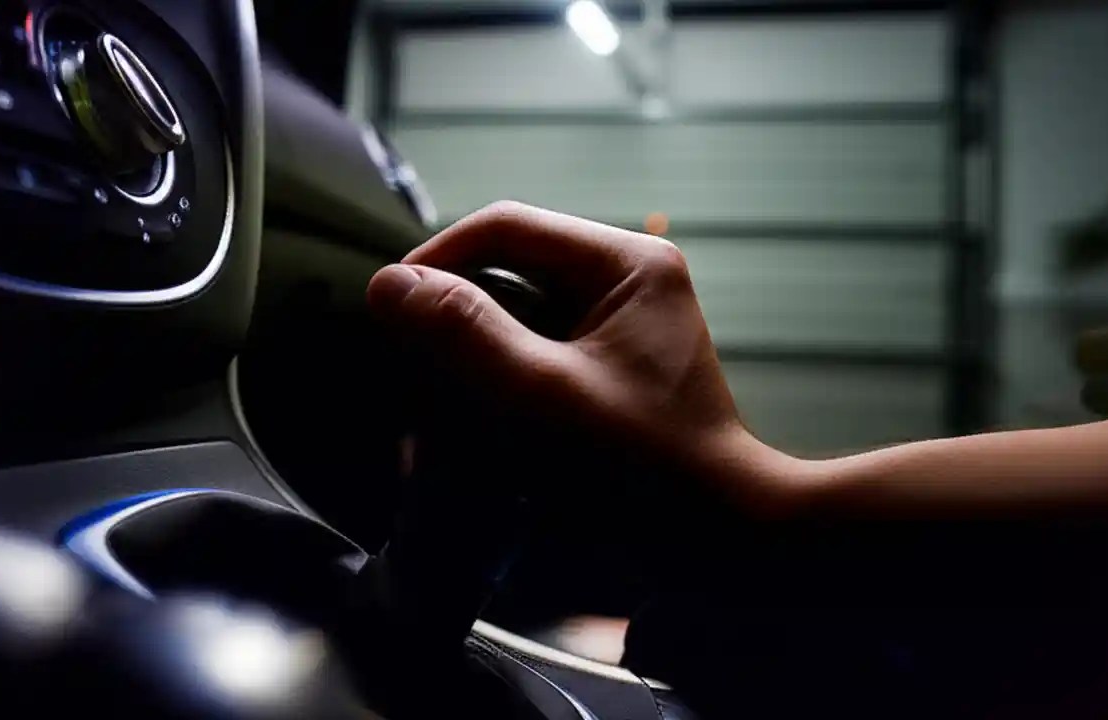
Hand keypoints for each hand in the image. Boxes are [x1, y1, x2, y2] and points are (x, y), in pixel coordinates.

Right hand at [367, 202, 775, 509]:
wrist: (721, 541)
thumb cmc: (642, 470)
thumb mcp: (541, 397)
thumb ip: (464, 334)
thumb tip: (388, 284)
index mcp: (625, 264)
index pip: (506, 227)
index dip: (436, 258)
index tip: (386, 308)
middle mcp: (628, 279)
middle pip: (511, 266)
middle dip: (453, 309)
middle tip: (404, 357)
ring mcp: (623, 324)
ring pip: (519, 310)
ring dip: (471, 346)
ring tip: (429, 390)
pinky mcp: (613, 367)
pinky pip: (537, 349)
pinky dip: (498, 374)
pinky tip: (471, 414)